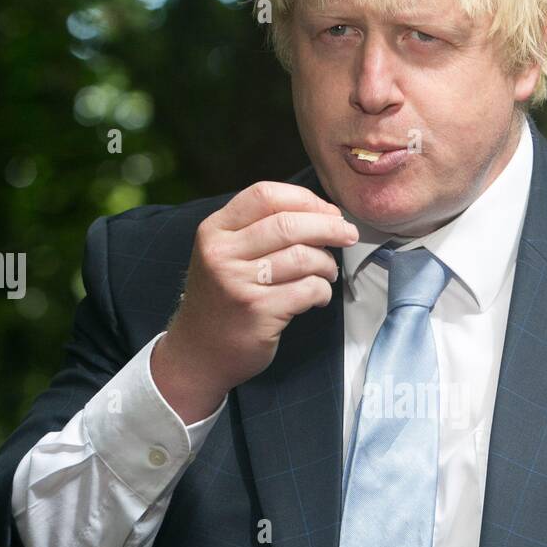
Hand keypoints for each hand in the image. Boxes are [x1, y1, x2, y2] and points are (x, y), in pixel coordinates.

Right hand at [151, 182, 358, 421]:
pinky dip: (322, 291)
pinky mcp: (259, 313)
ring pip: (302, 257)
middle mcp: (222, 254)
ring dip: (326, 263)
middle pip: (288, 224)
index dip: (306, 200)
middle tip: (348, 235)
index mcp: (214, 230)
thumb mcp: (224, 254)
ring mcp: (239, 284)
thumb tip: (321, 213)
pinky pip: (307, 289)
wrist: (198, 352)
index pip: (265, 195)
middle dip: (329, 226)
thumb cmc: (222, 299)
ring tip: (328, 272)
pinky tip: (318, 297)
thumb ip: (257, 229)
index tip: (329, 212)